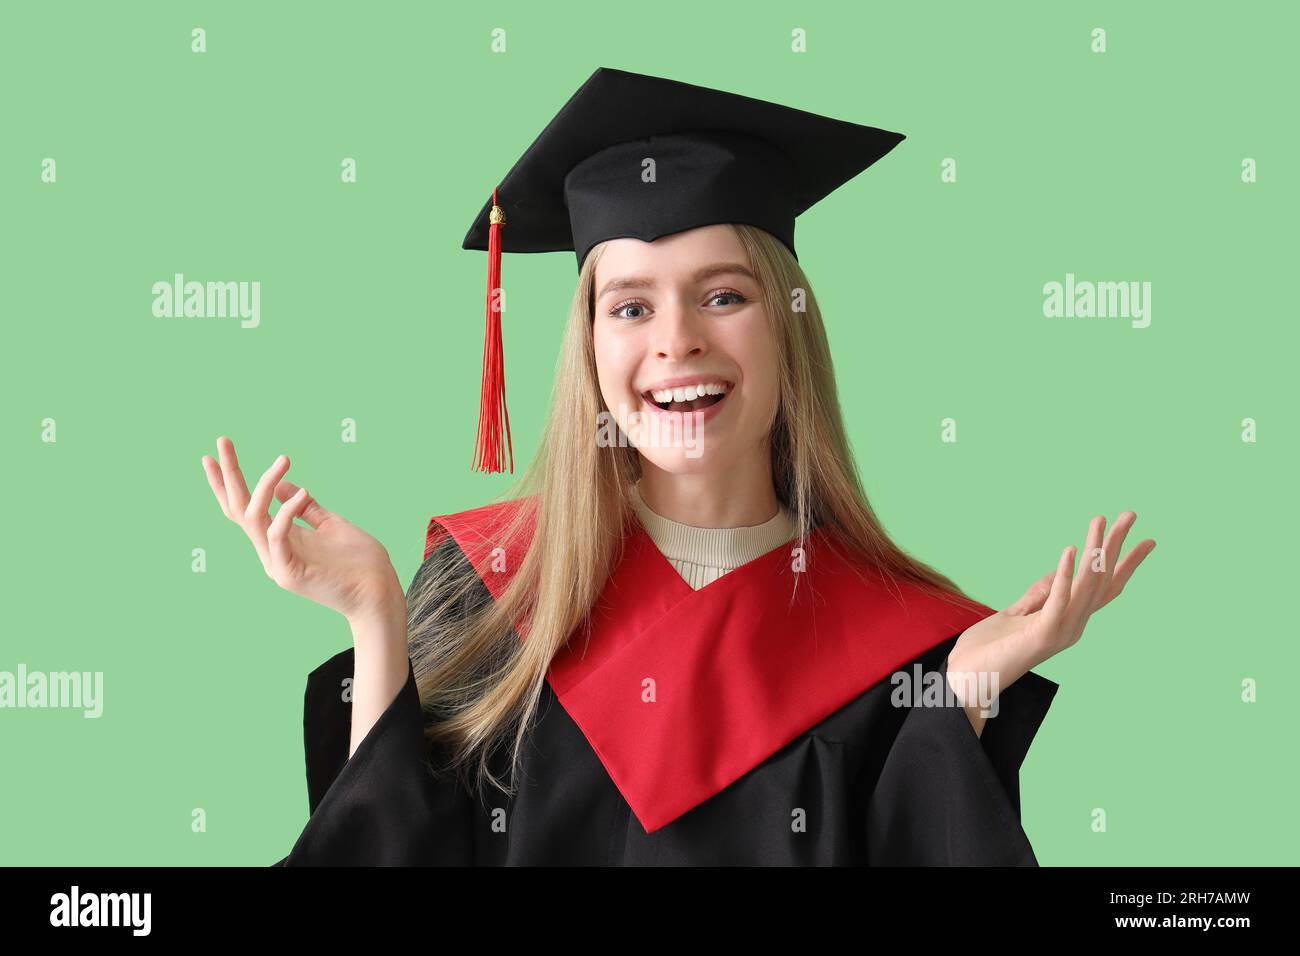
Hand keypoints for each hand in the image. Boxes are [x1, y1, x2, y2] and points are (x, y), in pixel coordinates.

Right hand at [201, 436, 404, 625]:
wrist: (379, 595)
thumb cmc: (359, 562)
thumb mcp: (331, 525)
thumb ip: (307, 508)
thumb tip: (284, 484)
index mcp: (278, 542)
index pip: (243, 509)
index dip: (227, 483)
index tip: (215, 454)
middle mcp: (270, 552)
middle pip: (238, 509)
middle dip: (229, 474)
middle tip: (222, 440)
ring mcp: (277, 564)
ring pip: (254, 518)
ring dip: (265, 485)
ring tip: (284, 460)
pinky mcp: (290, 573)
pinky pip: (276, 536)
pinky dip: (286, 511)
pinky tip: (303, 493)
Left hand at [946, 512, 1155, 729]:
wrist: (968, 679)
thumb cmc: (990, 648)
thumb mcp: (1017, 613)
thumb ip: (1039, 595)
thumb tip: (1060, 570)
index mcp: (1070, 621)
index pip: (1106, 589)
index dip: (1126, 564)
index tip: (1148, 540)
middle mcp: (1073, 626)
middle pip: (1102, 581)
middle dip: (1116, 546)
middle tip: (1130, 514)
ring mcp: (1060, 632)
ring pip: (1085, 586)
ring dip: (1093, 550)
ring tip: (1099, 520)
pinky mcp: (1041, 635)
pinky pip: (1058, 601)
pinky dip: (1065, 576)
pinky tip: (1070, 550)